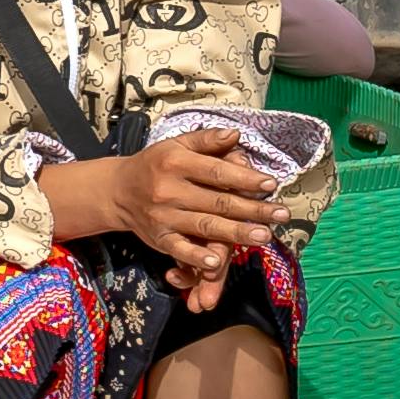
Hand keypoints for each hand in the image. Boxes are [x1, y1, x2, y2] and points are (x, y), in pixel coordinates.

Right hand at [112, 131, 287, 278]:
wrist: (117, 191)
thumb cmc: (156, 165)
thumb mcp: (176, 145)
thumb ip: (206, 140)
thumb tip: (235, 135)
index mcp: (175, 163)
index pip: (216, 172)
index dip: (244, 178)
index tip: (271, 184)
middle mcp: (168, 190)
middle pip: (217, 201)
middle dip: (252, 209)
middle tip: (282, 214)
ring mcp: (163, 216)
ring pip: (205, 225)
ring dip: (236, 233)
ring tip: (264, 235)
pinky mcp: (158, 238)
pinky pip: (179, 249)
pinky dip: (196, 258)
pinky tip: (216, 263)